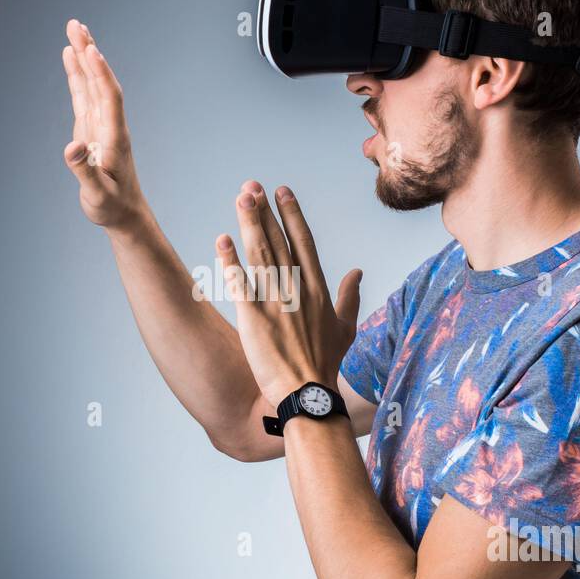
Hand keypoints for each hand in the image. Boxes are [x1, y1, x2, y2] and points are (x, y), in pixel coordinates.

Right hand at [60, 19, 147, 231]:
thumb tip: (72, 148)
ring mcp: (100, 124)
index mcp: (114, 139)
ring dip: (84, 56)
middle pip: (101, 82)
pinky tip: (71, 55)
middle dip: (89, 53)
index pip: (110, 99)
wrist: (124, 214)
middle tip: (76, 24)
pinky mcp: (91, 128)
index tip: (90, 50)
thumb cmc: (111, 207)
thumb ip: (84, 172)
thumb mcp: (97, 195)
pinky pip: (84, 94)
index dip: (101, 75)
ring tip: (74, 29)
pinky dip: (77, 74)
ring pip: (92, 84)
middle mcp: (109, 125)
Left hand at [216, 181, 361, 407]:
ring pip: (260, 254)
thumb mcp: (345, 328)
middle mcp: (297, 289)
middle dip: (265, 211)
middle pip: (279, 241)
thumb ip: (351, 297)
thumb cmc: (325, 363)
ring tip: (241, 198)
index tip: (282, 193)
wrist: (308, 393)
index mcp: (318, 289)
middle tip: (253, 185)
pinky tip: (221, 240)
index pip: (304, 242)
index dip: (292, 215)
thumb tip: (358, 272)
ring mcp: (275, 302)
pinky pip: (240, 283)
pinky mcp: (254, 318)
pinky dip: (230, 261)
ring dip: (249, 224)